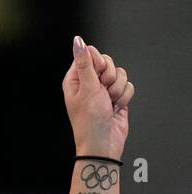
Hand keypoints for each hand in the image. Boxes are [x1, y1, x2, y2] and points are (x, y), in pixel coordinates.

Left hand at [62, 36, 134, 158]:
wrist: (103, 142)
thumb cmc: (90, 119)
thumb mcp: (87, 87)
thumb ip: (86, 62)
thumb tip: (78, 41)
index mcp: (76, 79)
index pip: (90, 54)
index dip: (98, 63)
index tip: (97, 76)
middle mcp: (89, 83)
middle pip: (108, 62)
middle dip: (109, 77)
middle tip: (102, 92)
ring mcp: (103, 90)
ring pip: (120, 74)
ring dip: (117, 89)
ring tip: (108, 103)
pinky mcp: (117, 97)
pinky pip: (128, 86)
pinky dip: (124, 97)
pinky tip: (115, 108)